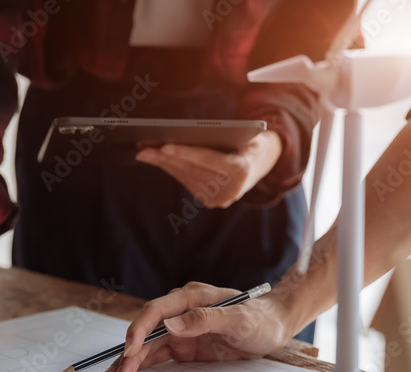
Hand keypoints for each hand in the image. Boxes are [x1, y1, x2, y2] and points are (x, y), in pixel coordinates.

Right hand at [100, 281, 293, 371]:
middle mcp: (181, 311)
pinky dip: (143, 365)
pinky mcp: (185, 345)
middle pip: (147, 331)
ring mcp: (181, 329)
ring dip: (130, 361)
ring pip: (148, 345)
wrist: (274, 326)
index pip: (156, 311)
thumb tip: (172, 324)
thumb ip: (206, 319)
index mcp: (191, 298)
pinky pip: (159, 354)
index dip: (140, 330)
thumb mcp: (239, 319)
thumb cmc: (260, 319)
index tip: (131, 350)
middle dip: (129, 353)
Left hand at [135, 130, 281, 207]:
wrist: (266, 163)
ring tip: (144, 151)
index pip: (208, 159)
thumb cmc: (254, 140)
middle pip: (192, 169)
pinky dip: (171, 169)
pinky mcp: (211, 201)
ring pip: (186, 177)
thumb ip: (228, 134)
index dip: (185, 152)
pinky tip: (157, 160)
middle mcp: (231, 189)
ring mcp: (220, 199)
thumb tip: (188, 132)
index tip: (164, 145)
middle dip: (165, 157)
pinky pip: (187, 182)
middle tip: (143, 147)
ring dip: (163, 164)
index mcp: (242, 170)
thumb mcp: (250, 133)